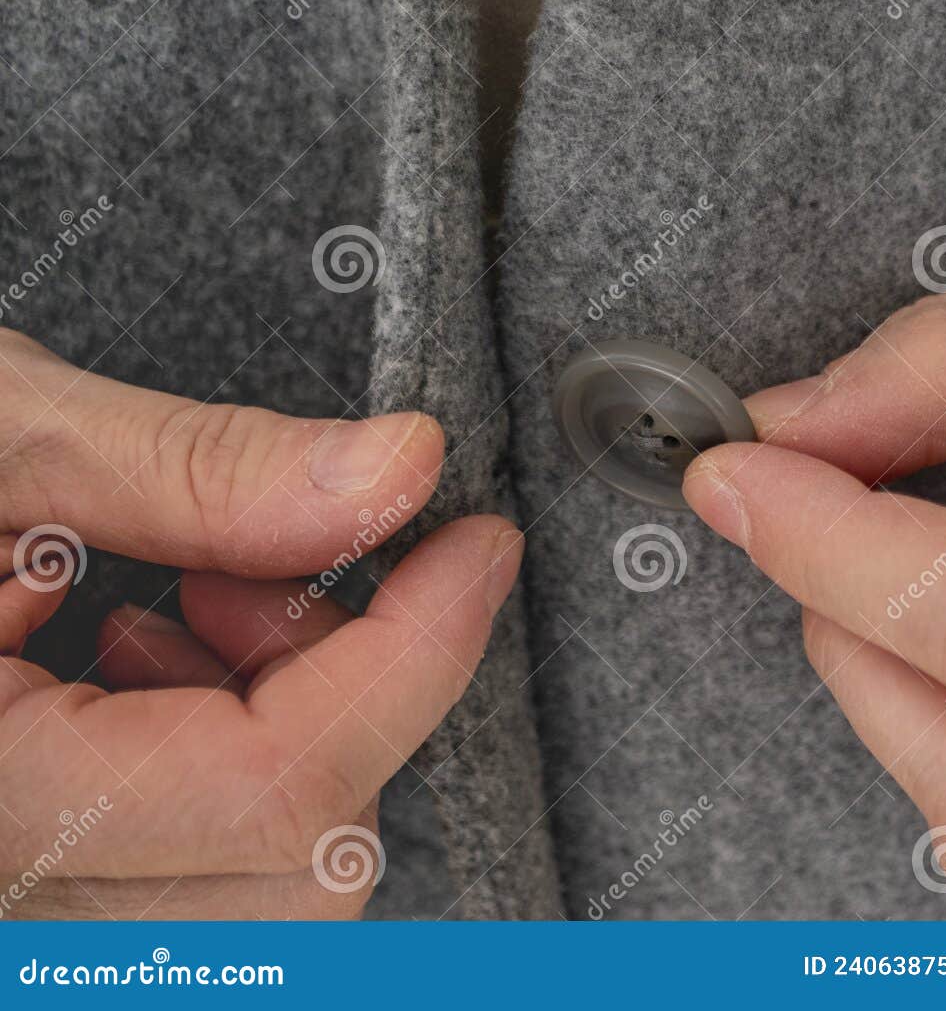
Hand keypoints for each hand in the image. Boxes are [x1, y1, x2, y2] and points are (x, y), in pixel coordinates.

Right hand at [0, 330, 522, 918]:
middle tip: (287, 564)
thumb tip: (399, 468)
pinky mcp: (28, 872)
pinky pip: (185, 885)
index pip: (282, 785)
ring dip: (283, 730)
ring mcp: (14, 900)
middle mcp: (0, 895)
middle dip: (345, 695)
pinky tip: (141, 653)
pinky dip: (219, 762)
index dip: (417, 652)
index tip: (475, 547)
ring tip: (192, 598)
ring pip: (258, 896)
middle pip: (293, 868)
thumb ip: (201, 470)